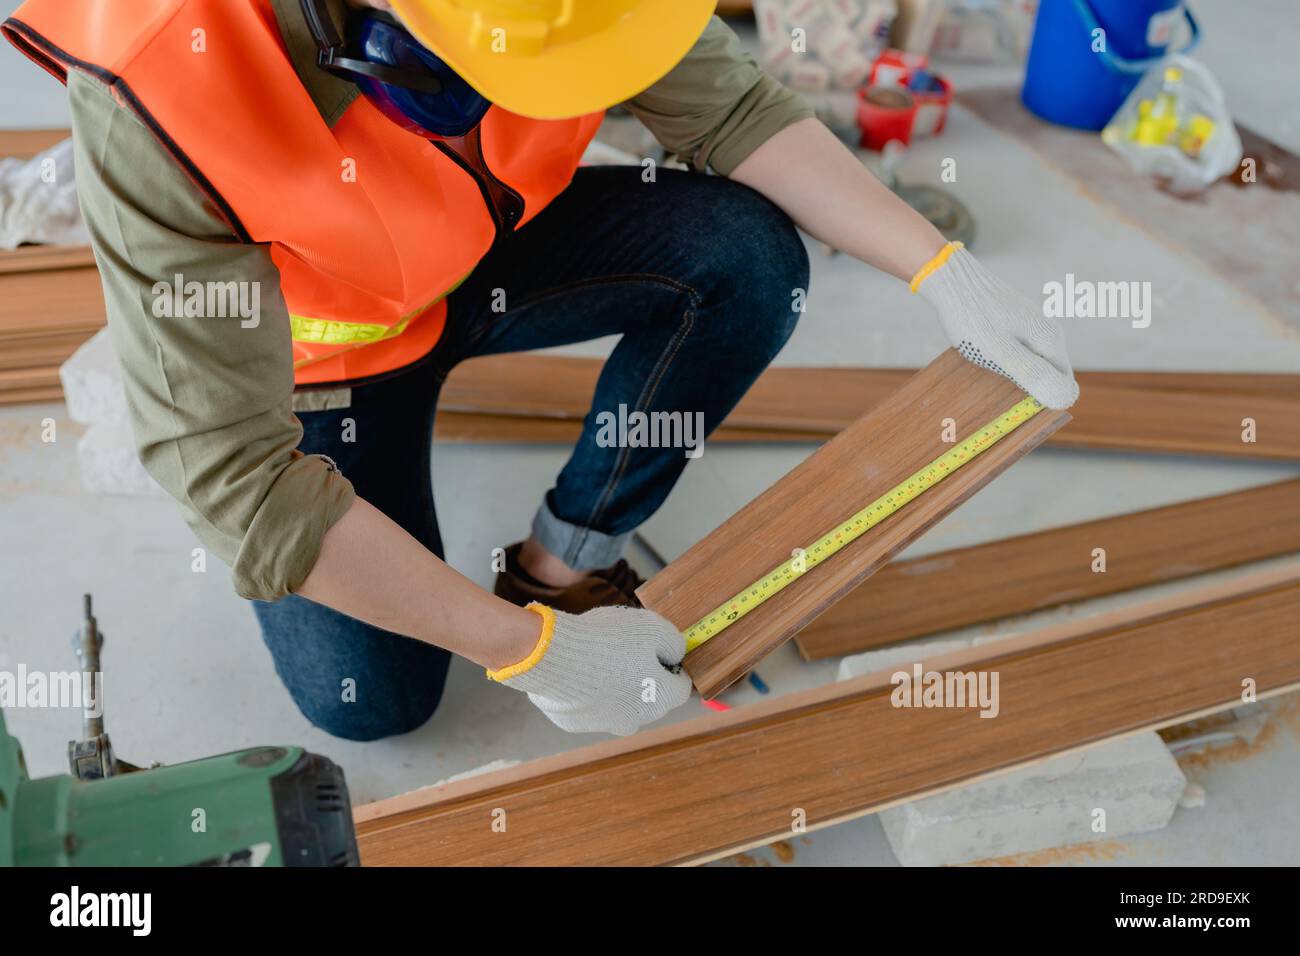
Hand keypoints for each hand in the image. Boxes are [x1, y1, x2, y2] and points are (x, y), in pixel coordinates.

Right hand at [487, 603, 692, 735]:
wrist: (554, 654)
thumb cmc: (608, 640)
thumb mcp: (653, 627)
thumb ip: (674, 642)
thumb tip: (677, 653)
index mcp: (660, 699)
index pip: (680, 687)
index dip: (672, 665)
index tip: (658, 650)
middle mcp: (635, 720)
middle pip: (650, 698)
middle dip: (644, 677)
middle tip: (627, 650)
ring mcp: (604, 725)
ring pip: (620, 705)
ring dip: (616, 686)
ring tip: (600, 659)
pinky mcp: (576, 724)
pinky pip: (590, 707)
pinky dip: (589, 693)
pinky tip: (579, 671)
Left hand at [913, 243, 1078, 408]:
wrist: (953, 280)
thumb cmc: (974, 318)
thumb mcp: (1001, 352)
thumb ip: (1032, 374)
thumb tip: (1065, 399)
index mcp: (1052, 341)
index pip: (1063, 384)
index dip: (1042, 399)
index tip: (1014, 401)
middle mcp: (1051, 331)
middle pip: (1050, 373)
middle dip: (1028, 385)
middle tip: (995, 381)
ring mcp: (1036, 324)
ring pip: (1034, 361)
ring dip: (1015, 372)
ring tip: (987, 362)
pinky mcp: (1020, 321)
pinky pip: (1021, 349)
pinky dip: (1006, 358)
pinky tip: (985, 352)